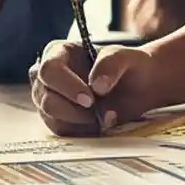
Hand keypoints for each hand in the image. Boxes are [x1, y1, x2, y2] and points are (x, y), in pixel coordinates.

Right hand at [29, 42, 160, 136]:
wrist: (139, 87)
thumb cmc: (128, 66)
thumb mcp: (126, 57)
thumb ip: (111, 64)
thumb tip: (97, 86)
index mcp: (58, 53)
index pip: (49, 70)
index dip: (66, 86)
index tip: (89, 100)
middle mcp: (48, 77)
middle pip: (46, 99)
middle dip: (74, 110)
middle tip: (100, 113)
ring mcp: (49, 99)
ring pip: (51, 118)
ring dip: (81, 122)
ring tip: (106, 115)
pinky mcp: (57, 120)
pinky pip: (62, 131)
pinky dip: (83, 131)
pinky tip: (100, 123)